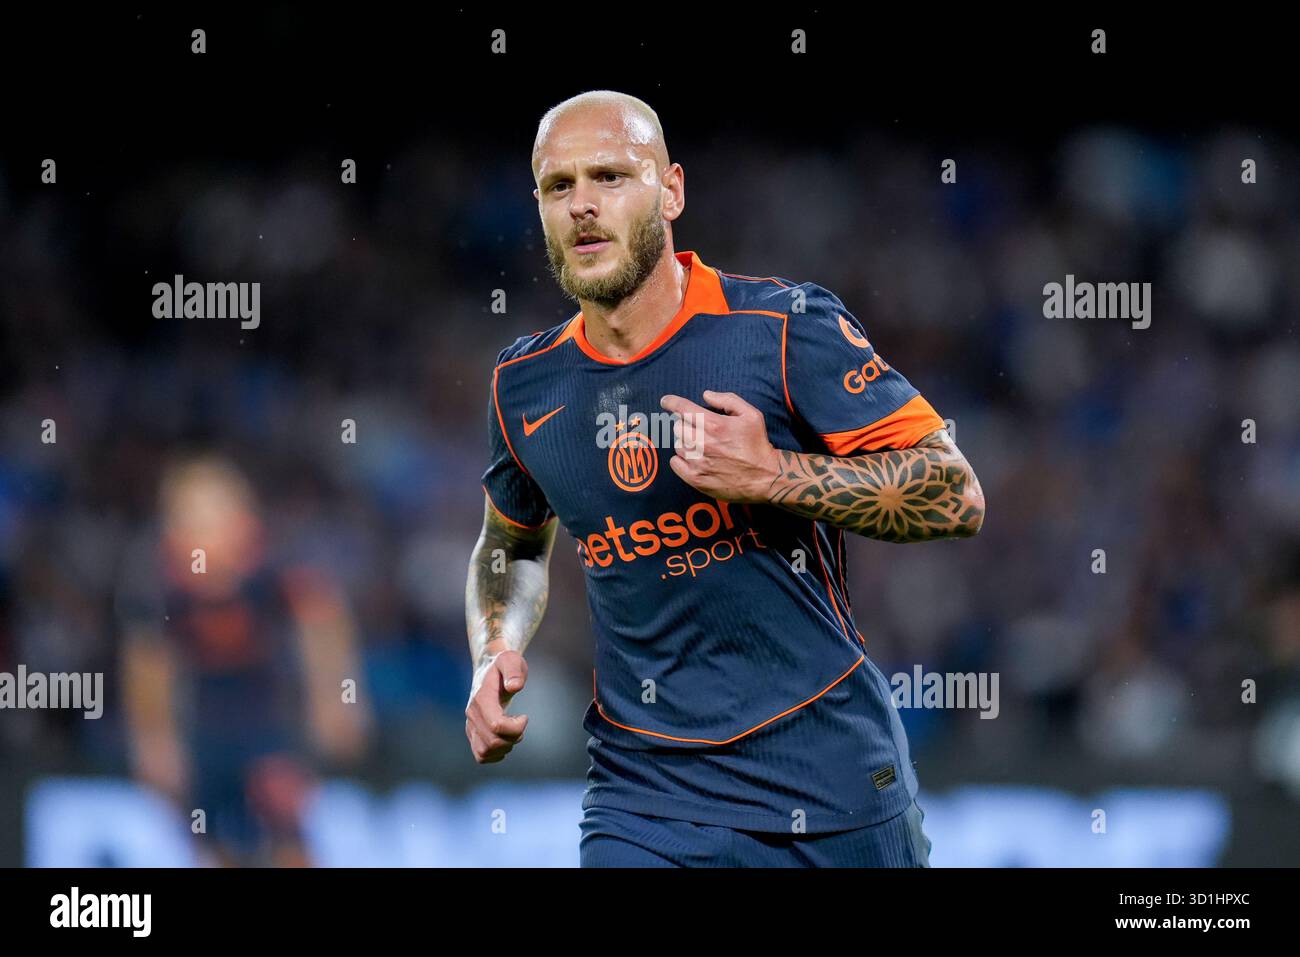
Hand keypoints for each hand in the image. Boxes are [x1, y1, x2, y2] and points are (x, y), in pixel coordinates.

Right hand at [465, 649, 528, 763]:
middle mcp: (472, 714)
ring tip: (513, 733)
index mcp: (481, 698)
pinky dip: (496, 754)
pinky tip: (506, 741)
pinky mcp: (472, 734)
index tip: (524, 717)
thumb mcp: (512, 660)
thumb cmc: (503, 666)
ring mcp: (470, 725)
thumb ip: (514, 671)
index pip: (496, 725)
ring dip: (505, 747)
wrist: (489, 671)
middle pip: (493, 742)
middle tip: (521, 723)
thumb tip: (515, 687)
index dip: (516, 727)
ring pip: (485, 752)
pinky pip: (480, 755)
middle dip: (514, 737)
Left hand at [658, 390, 780, 503]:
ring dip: (685, 442)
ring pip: (677, 444)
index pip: (683, 409)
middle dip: (685, 424)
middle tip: (698, 429)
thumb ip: (728, 400)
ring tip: (700, 445)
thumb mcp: (751, 414)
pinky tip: (694, 458)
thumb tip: (706, 395)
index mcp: (715, 425)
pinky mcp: (696, 479)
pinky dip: (680, 459)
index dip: (671, 402)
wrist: (765, 477)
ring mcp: (698, 462)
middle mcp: (704, 443)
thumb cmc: (757, 444)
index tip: (666, 401)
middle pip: (678, 426)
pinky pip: (675, 463)